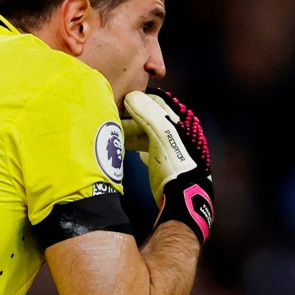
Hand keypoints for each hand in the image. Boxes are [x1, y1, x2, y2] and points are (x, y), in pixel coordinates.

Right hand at [122, 88, 214, 243]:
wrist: (182, 198)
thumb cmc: (175, 165)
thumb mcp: (163, 135)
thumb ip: (149, 114)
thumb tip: (131, 96)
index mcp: (181, 122)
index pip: (156, 102)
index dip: (137, 100)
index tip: (119, 101)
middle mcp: (177, 132)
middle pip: (149, 117)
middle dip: (131, 116)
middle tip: (112, 117)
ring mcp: (169, 147)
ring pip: (145, 132)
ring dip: (129, 130)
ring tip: (113, 131)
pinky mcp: (162, 162)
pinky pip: (145, 146)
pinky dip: (134, 143)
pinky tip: (122, 144)